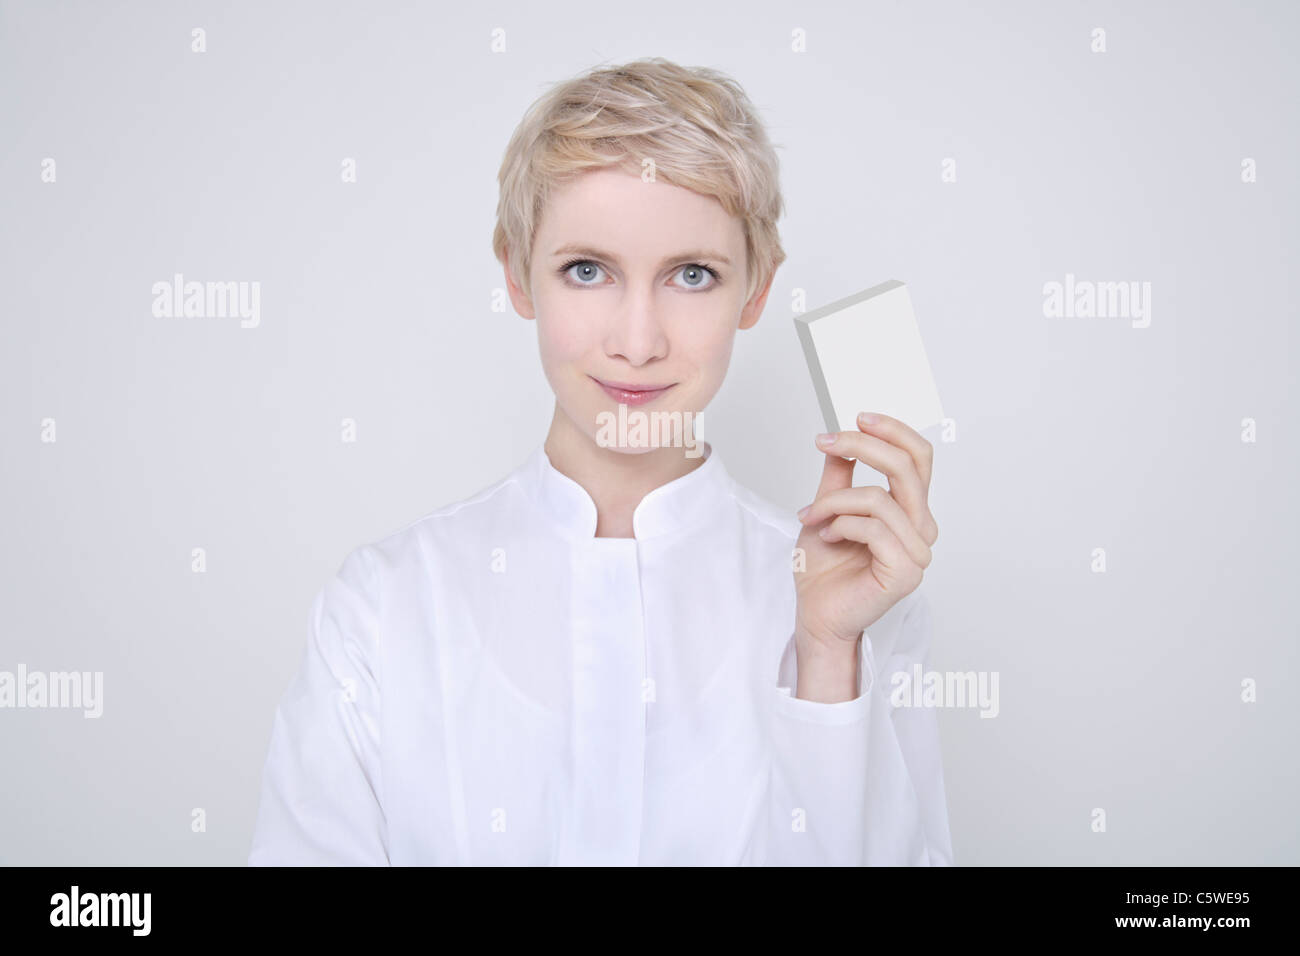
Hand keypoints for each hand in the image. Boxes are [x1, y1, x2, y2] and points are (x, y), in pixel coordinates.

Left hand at [793, 412, 937, 654]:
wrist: (815, 613)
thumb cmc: (824, 568)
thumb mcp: (827, 507)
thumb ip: (839, 474)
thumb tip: (840, 436)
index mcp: (911, 510)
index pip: (919, 457)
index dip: (893, 431)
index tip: (857, 416)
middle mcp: (922, 528)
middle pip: (906, 467)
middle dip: (864, 446)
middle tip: (828, 442)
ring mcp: (918, 551)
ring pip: (880, 498)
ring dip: (836, 501)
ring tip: (813, 516)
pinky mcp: (905, 572)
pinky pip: (873, 528)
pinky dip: (841, 524)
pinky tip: (828, 536)